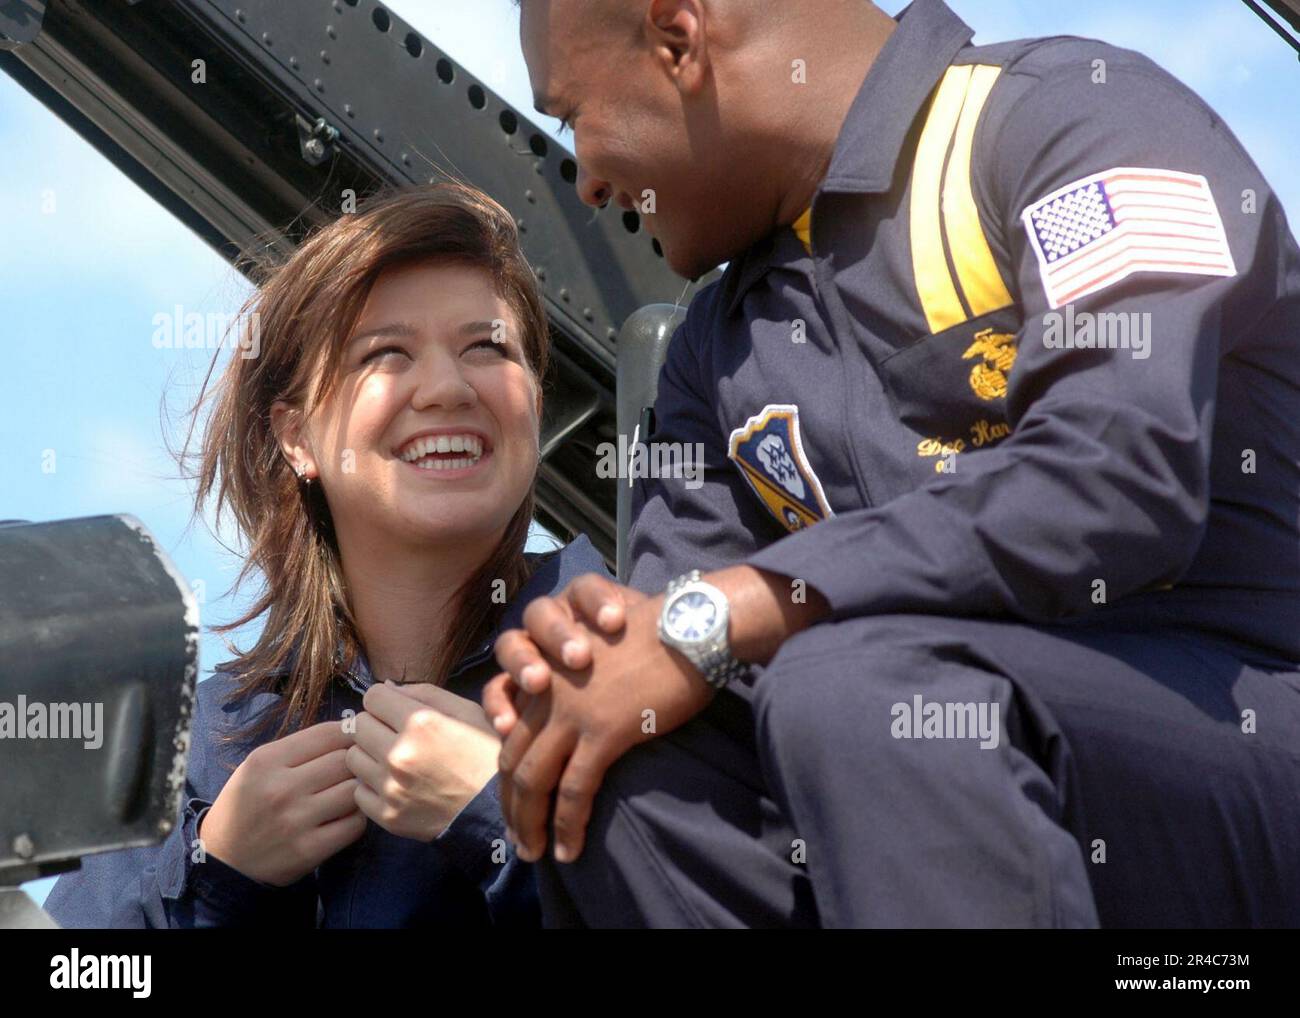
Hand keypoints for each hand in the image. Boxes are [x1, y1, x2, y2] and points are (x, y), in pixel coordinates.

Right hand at [199, 720, 364, 886]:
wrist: (224, 862)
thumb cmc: (246, 806)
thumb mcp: (257, 767)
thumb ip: (299, 748)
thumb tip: (350, 732)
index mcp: (265, 760)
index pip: (328, 733)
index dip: (350, 734)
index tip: (354, 741)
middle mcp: (280, 788)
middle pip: (345, 760)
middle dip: (356, 762)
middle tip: (355, 769)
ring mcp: (295, 821)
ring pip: (354, 790)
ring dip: (358, 790)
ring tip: (350, 792)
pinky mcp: (309, 850)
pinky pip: (355, 824)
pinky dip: (357, 817)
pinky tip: (345, 816)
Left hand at [346, 681, 500, 840]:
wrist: (496, 811)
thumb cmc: (486, 754)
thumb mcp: (467, 711)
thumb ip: (425, 693)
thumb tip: (387, 687)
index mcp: (421, 722)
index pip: (372, 697)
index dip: (386, 701)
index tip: (397, 711)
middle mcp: (399, 754)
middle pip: (358, 725)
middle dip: (376, 725)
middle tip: (396, 736)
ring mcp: (390, 787)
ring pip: (353, 758)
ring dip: (370, 755)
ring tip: (395, 761)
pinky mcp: (386, 816)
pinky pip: (358, 791)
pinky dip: (373, 786)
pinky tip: (396, 785)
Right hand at [484, 572, 646, 736]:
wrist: (629, 689)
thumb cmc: (645, 666)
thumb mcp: (648, 646)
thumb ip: (652, 634)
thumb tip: (681, 623)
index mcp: (585, 604)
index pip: (587, 590)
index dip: (598, 602)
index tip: (616, 621)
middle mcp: (552, 622)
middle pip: (543, 614)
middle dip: (558, 634)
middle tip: (579, 658)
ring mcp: (529, 651)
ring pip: (512, 645)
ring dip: (523, 663)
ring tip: (539, 683)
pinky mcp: (513, 686)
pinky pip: (497, 690)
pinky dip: (499, 705)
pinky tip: (507, 726)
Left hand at [494, 593, 714, 863]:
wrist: (690, 626)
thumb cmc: (657, 633)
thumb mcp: (601, 649)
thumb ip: (582, 680)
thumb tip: (583, 719)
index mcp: (545, 668)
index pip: (509, 727)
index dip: (507, 768)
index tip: (514, 799)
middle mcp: (547, 690)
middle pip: (513, 758)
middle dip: (512, 805)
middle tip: (517, 838)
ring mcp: (572, 711)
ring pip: (533, 778)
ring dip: (529, 823)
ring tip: (534, 853)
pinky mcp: (602, 731)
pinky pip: (574, 790)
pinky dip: (567, 825)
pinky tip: (569, 850)